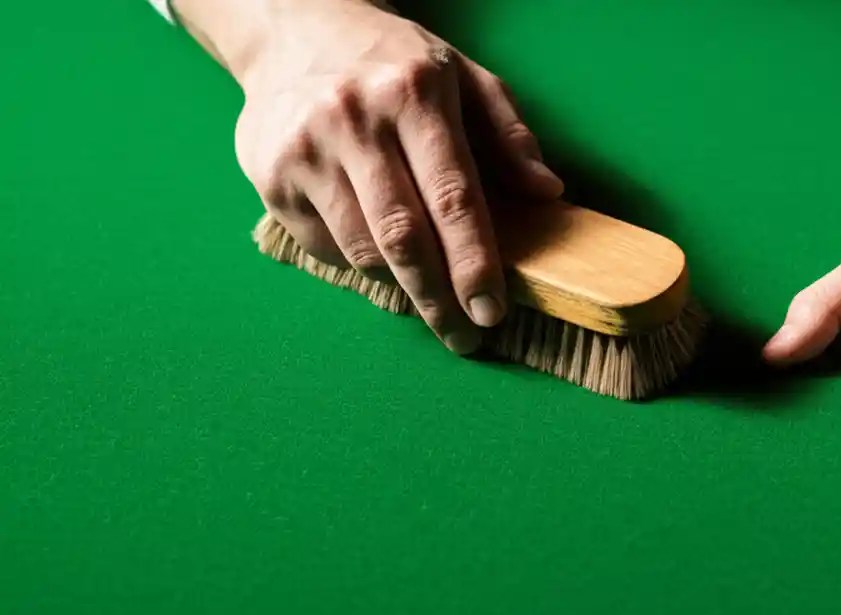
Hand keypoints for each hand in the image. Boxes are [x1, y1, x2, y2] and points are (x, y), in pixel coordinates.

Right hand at [230, 0, 562, 351]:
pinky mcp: (270, 175)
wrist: (295, 26)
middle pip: (403, 236)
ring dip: (401, 287)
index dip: (474, 263)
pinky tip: (380, 257)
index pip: (453, 197)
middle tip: (465, 337)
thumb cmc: (394, 62)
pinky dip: (360, 263)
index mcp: (414, 94)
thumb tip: (548, 192)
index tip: (492, 310)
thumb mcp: (463, 77)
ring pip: (361, 249)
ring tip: (430, 301)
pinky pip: (325, 246)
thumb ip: (508, 133)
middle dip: (439, 298)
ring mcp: (305, 149)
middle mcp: (354, 120)